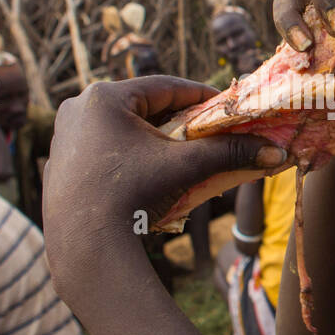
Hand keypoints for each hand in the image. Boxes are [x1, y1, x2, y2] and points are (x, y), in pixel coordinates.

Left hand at [42, 78, 285, 287]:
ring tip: (178, 154)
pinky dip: (125, 156)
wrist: (84, 246)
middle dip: (177, 119)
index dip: (202, 97)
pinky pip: (100, 149)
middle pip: (142, 106)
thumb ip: (229, 153)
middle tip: (206, 132)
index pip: (166, 87)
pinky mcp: (58, 162)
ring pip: (120, 127)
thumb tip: (276, 152)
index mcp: (106, 97)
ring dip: (150, 137)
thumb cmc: (133, 196)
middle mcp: (78, 107)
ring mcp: (63, 135)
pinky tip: (143, 175)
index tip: (226, 108)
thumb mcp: (185, 168)